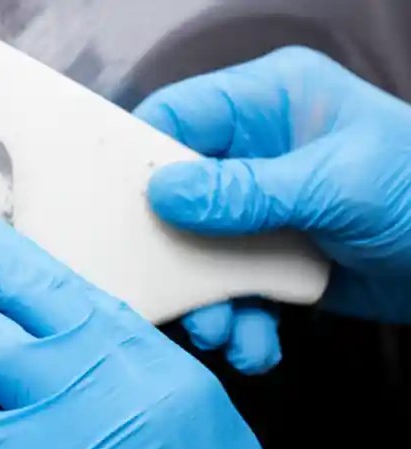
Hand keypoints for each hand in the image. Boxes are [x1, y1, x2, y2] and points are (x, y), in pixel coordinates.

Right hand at [136, 46, 410, 373]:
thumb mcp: (334, 185)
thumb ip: (244, 191)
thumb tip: (165, 194)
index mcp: (270, 103)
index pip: (178, 118)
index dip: (139, 162)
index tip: (116, 212)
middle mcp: (258, 152)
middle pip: (176, 197)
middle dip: (172, 255)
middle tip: (169, 294)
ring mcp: (264, 208)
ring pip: (199, 254)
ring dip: (205, 301)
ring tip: (222, 332)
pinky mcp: (275, 258)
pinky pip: (234, 290)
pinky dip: (239, 323)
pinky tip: (255, 343)